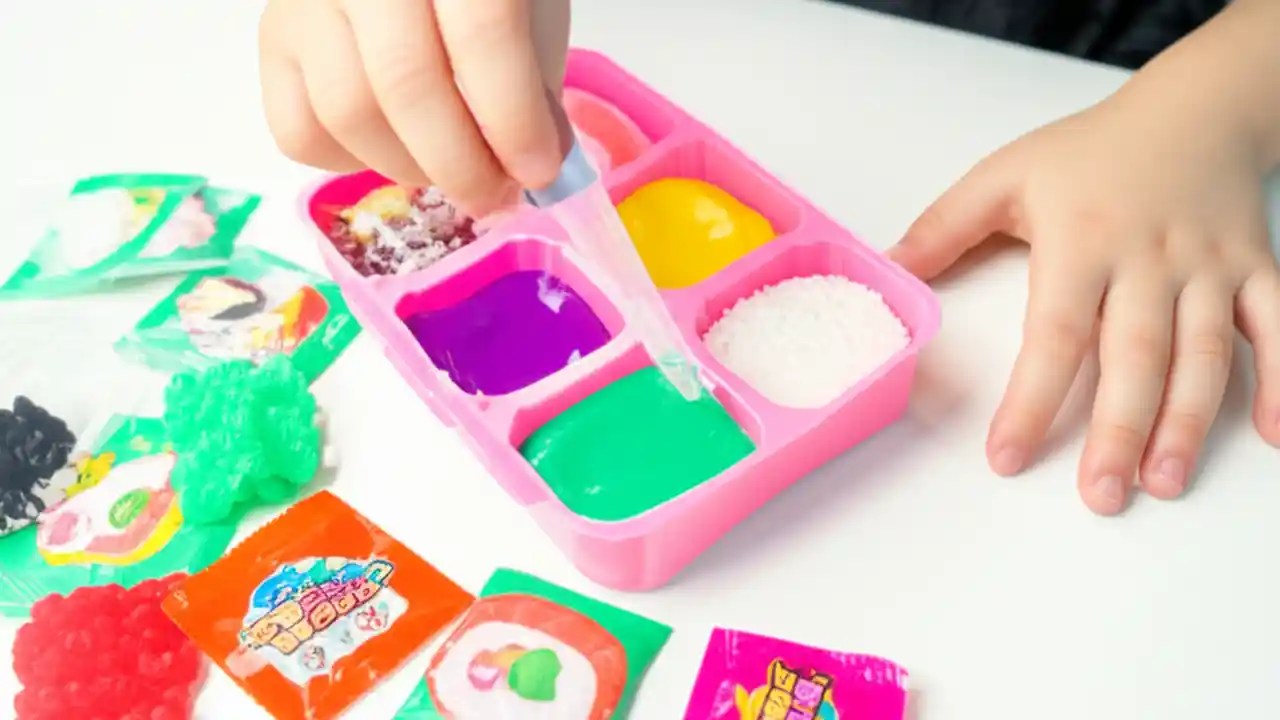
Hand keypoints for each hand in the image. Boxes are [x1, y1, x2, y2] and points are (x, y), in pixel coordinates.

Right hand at [258, 0, 571, 216]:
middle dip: (461, 164)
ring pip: (346, 113)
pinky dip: (350, 164)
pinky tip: (391, 150)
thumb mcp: (528, 13)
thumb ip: (533, 86)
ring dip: (409, 169)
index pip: (481, 34)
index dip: (514, 119)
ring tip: (450, 172)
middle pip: (405, 82)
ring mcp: (306, 1)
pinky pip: (299, 130)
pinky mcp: (272, 37)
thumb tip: (538, 169)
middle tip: (495, 196)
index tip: (540, 172)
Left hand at [890, 87, 1279, 514]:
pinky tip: (1272, 435)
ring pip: (1204, 353)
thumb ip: (945, 225)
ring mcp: (1208, 267)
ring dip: (1187, 422)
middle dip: (1117, 430)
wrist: (1195, 108)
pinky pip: (1279, 327)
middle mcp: (1149, 259)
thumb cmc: (1092, 150)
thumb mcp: (1006, 174)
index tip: (1006, 456)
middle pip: (1134, 355)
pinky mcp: (1256, 269)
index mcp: (1081, 240)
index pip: (1053, 333)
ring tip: (1164, 483)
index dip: (1030, 400)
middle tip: (1100, 496)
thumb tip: (891, 268)